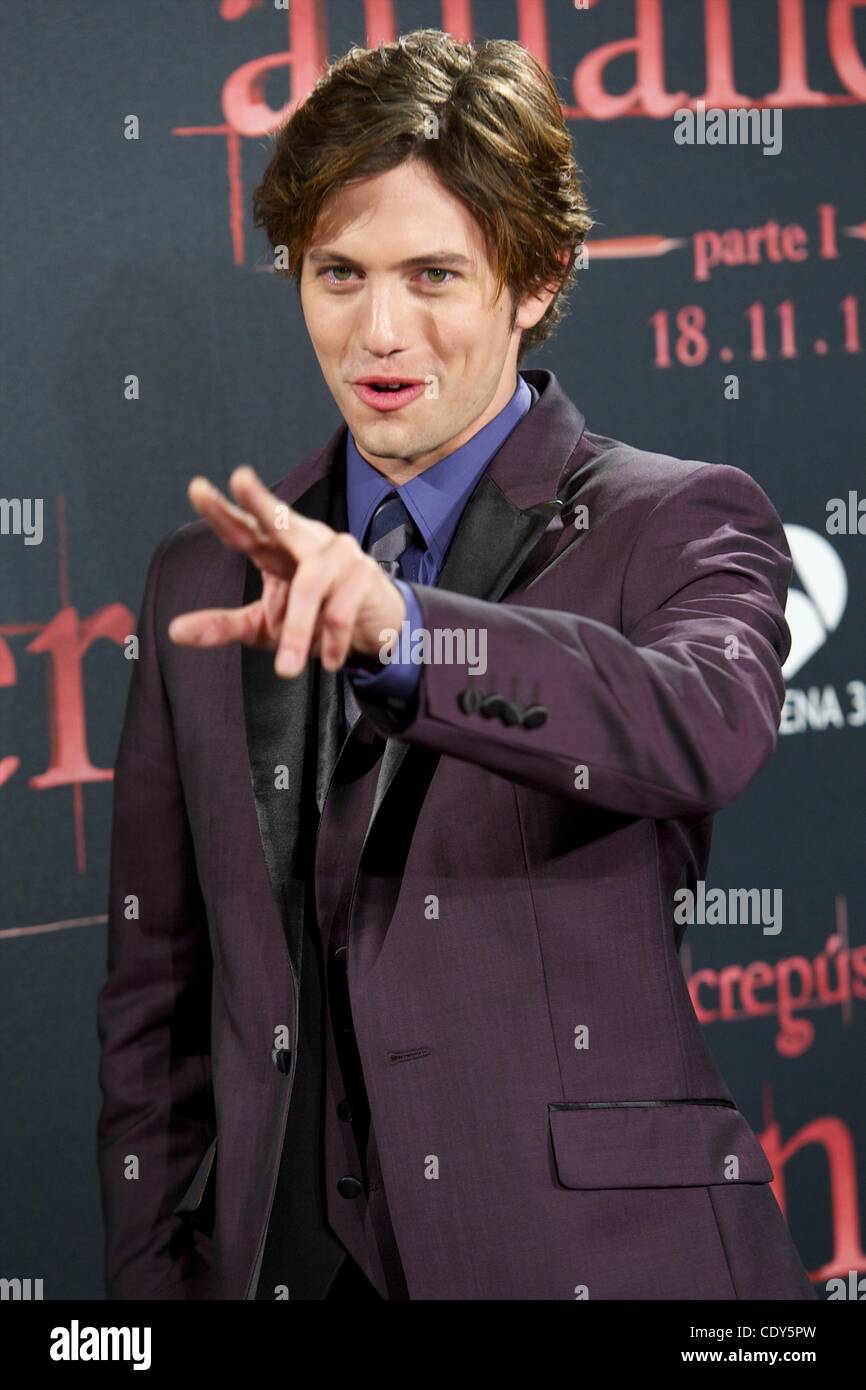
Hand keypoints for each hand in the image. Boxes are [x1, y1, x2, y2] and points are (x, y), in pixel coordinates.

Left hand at [167, 466, 406, 676]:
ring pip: (310, 585)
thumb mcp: (261, 627)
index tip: (197, 489)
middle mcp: (306, 540)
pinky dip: (331, 641)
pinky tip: (328, 660)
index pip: (245, 529)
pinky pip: (340, 610)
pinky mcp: (366, 575)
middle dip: (261, 502)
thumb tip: (173, 632)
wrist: (371, 632)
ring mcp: (339, 553)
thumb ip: (222, 626)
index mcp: (276, 548)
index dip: (222, 511)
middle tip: (239, 478)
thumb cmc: (312, 620)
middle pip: (281, 520)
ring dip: (298, 631)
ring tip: (287, 670)